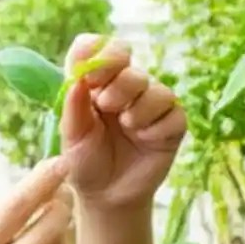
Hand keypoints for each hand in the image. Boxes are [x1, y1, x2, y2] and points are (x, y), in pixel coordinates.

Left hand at [60, 34, 185, 211]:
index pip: (102, 48)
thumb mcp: (72, 135)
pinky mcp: (172, 124)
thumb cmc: (85, 160)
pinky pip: (173, 113)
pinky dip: (156, 127)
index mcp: (97, 83)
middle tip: (105, 105)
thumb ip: (72, 105)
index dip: (100, 52)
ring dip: (138, 108)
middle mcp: (126, 88)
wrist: (106, 195)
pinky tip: (144, 140)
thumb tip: (76, 77)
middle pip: (130, 67)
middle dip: (118, 84)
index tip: (92, 72)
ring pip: (155, 89)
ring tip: (126, 127)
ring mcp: (151, 104)